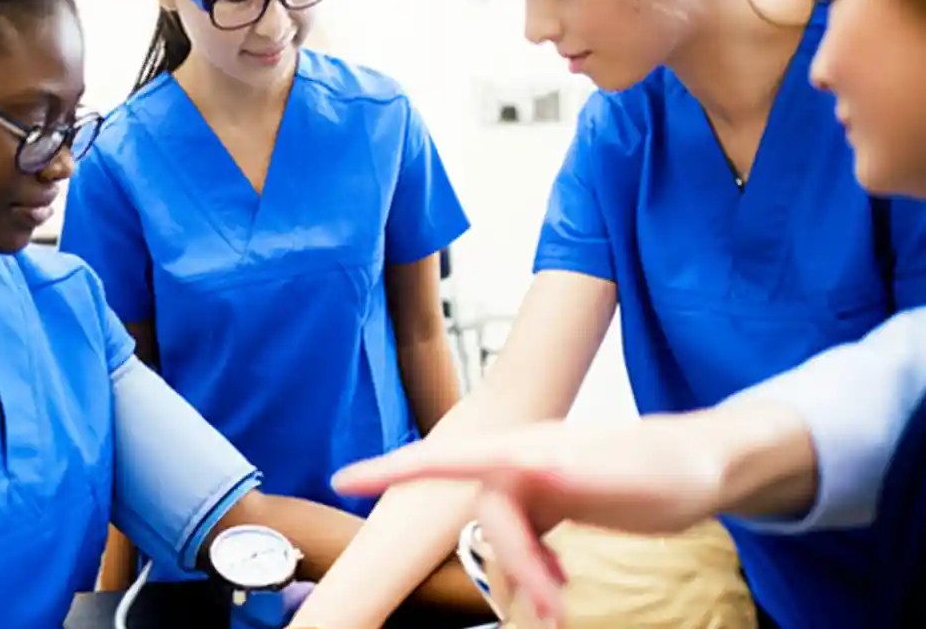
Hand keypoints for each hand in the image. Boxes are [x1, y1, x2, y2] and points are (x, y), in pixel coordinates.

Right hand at [330, 417, 728, 622]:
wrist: (708, 464)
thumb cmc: (678, 466)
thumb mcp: (641, 478)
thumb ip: (590, 472)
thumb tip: (542, 464)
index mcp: (533, 447)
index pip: (451, 457)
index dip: (395, 468)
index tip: (348, 481)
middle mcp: (528, 458)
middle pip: (486, 514)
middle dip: (509, 564)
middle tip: (551, 609)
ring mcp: (539, 477)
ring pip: (503, 532)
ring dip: (522, 574)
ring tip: (558, 607)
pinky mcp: (553, 496)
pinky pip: (525, 537)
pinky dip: (535, 568)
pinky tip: (561, 587)